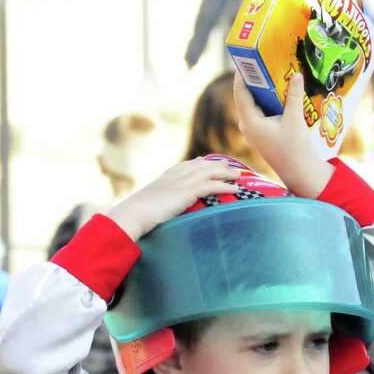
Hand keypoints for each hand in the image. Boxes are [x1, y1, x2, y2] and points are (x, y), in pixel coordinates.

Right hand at [107, 158, 241, 239]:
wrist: (134, 213)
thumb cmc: (138, 214)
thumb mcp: (149, 204)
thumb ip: (157, 202)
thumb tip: (158, 210)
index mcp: (165, 177)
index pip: (185, 165)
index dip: (197, 163)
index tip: (206, 160)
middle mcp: (175, 176)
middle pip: (202, 166)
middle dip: (217, 165)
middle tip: (231, 165)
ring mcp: (182, 182)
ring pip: (210, 173)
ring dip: (226, 173)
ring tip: (239, 175)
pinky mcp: (187, 191)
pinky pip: (212, 186)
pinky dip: (225, 186)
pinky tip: (236, 189)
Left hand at [233, 71, 331, 196]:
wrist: (299, 172)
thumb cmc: (295, 149)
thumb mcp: (295, 120)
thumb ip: (295, 96)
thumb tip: (297, 74)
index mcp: (250, 121)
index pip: (240, 91)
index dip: (243, 73)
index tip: (249, 57)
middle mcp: (247, 124)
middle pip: (246, 95)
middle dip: (254, 79)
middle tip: (264, 61)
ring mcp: (253, 129)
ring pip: (253, 103)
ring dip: (262, 90)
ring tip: (272, 73)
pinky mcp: (261, 133)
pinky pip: (260, 111)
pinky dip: (267, 100)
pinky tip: (278, 93)